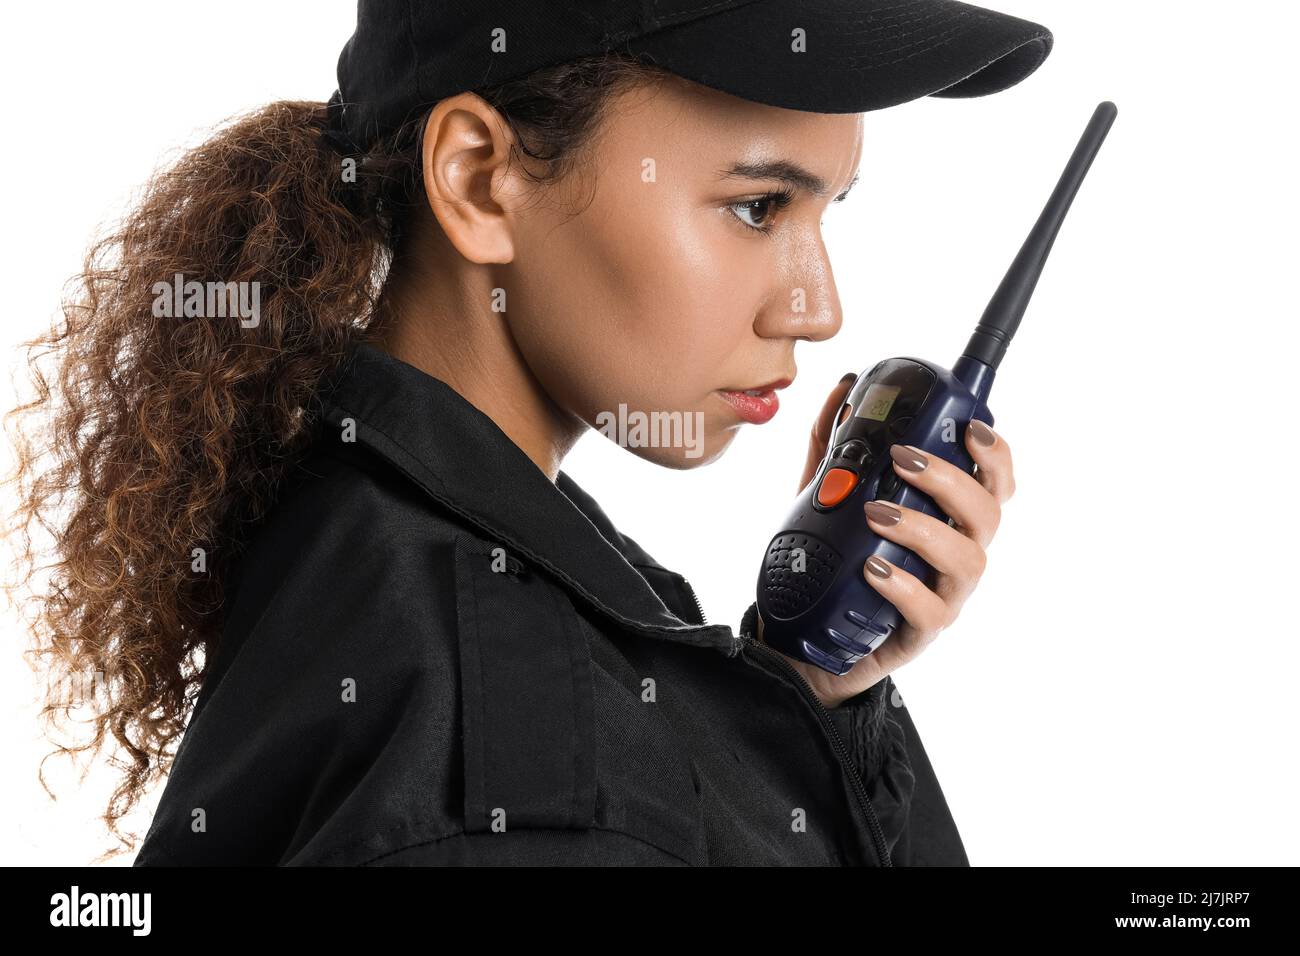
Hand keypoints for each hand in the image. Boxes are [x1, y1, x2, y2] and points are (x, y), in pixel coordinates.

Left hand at [756, 371, 1015, 707]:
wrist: (804, 640)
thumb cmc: (835, 562)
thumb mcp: (831, 496)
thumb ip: (837, 446)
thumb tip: (844, 385)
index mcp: (948, 520)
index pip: (994, 482)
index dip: (996, 454)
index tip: (972, 427)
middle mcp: (957, 554)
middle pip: (987, 513)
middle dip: (951, 480)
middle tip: (904, 460)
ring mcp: (944, 596)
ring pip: (966, 559)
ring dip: (924, 528)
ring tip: (875, 512)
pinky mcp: (918, 634)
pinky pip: (927, 610)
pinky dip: (903, 585)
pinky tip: (873, 567)